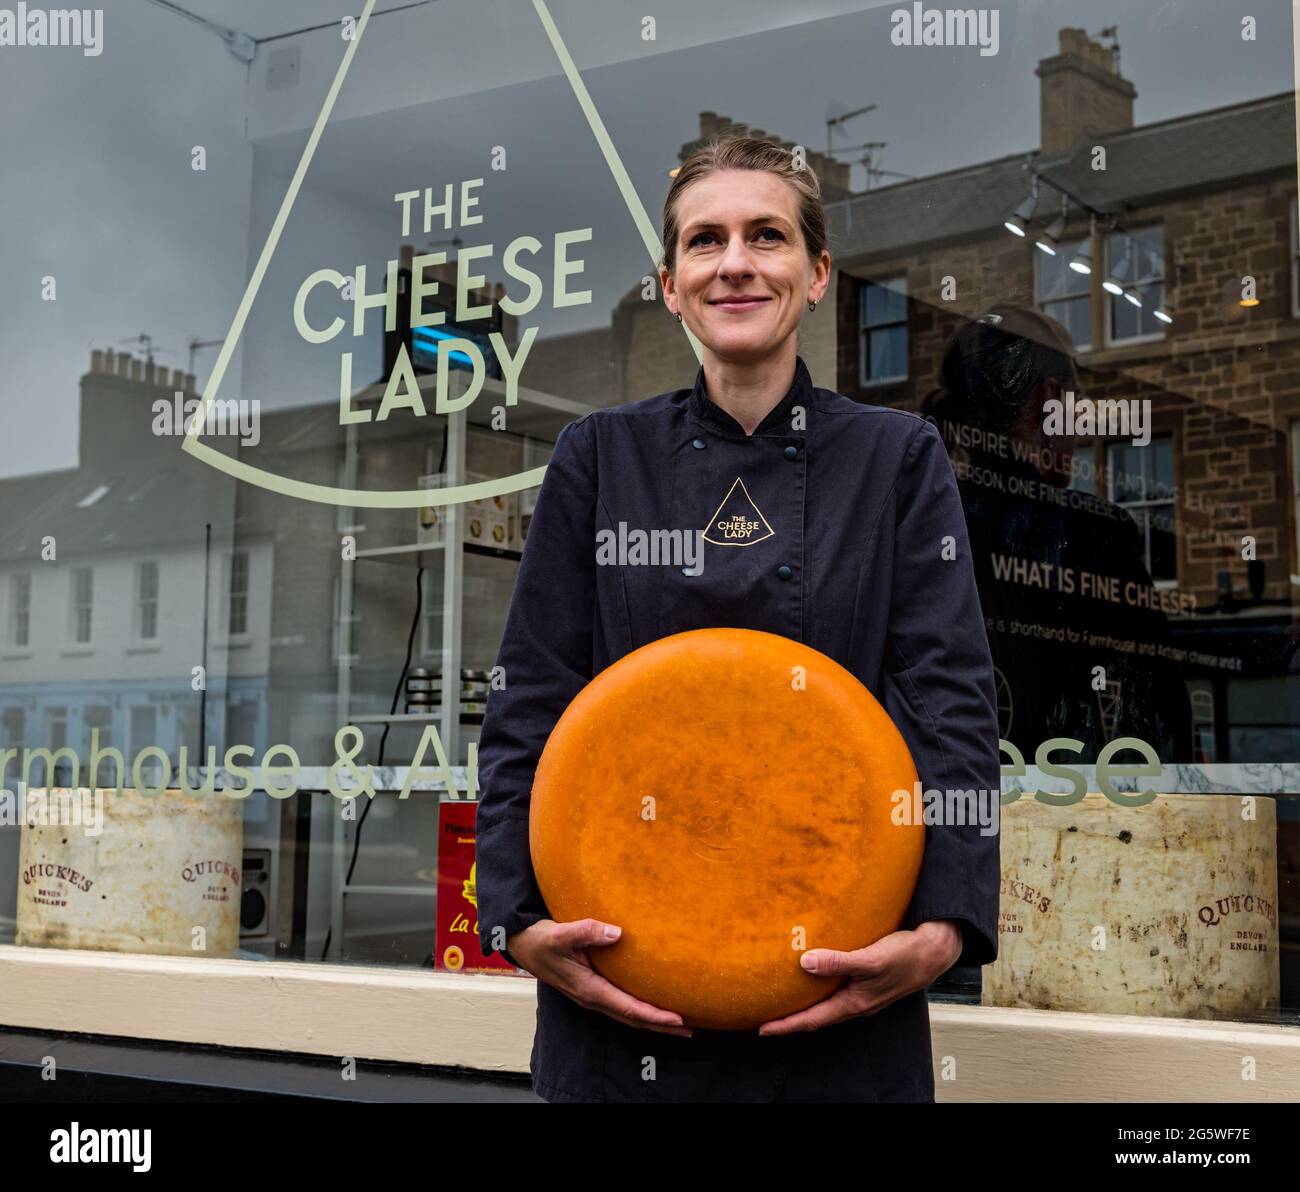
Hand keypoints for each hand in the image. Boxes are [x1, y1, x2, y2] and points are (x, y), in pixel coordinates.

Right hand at [506, 918, 692, 1037]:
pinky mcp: (593, 987)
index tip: (679, 1019)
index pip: (629, 1008)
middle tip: (691, 1030)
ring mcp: (593, 995)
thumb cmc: (540, 940)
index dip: (655, 1016)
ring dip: (653, 1021)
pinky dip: (641, 1010)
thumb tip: (617, 932)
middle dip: (661, 1026)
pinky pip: (622, 1004)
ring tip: (680, 1024)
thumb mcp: (560, 933)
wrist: (522, 944)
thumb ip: (586, 931)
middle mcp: (593, 997)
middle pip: (633, 1018)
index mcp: (589, 989)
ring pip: (629, 1014)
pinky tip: (652, 1005)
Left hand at [757, 919, 963, 1035]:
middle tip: (765, 1020)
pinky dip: (820, 991)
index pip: (812, 1019)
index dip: (786, 1025)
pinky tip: (813, 979)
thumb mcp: (870, 959)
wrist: (934, 952)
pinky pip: (837, 992)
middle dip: (791, 1021)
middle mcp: (857, 1004)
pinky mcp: (867, 982)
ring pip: (827, 1006)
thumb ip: (838, 962)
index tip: (762, 1029)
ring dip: (805, 1007)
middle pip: (817, 1017)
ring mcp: (863, 995)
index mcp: (854, 1003)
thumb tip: (804, 963)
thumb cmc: (904, 955)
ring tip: (783, 1002)